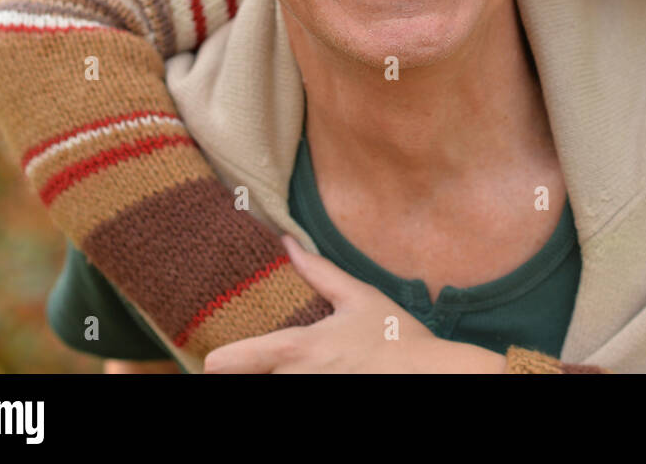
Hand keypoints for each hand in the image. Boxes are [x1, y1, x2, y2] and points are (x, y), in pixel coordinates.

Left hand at [203, 235, 507, 373]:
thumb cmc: (396, 336)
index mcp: (296, 349)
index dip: (217, 359)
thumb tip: (287, 241)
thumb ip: (318, 271)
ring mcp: (310, 396)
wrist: (430, 375)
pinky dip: (296, 385)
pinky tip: (317, 373)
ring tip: (293, 365)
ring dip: (274, 378)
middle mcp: (295, 380)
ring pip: (270, 390)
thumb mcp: (358, 296)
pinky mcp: (321, 404)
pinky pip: (294, 397)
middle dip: (250, 370)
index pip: (229, 362)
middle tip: (255, 358)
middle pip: (245, 381)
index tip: (214, 355)